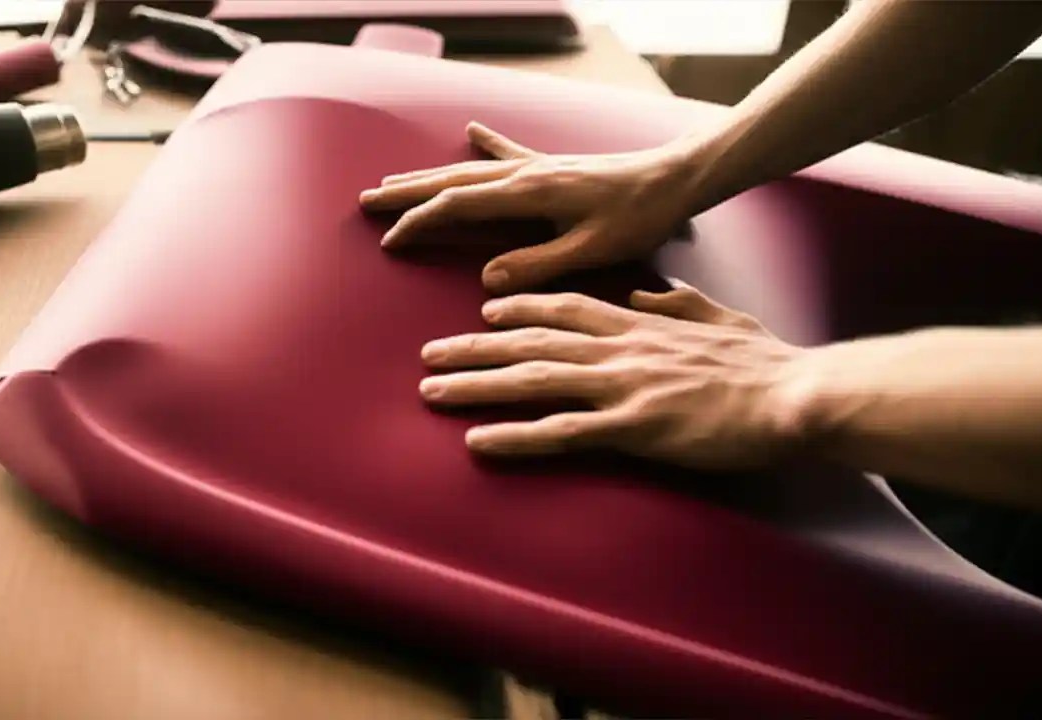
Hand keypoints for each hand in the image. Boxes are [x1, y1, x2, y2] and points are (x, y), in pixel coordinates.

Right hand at [360, 122, 705, 294]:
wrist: (676, 178)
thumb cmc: (639, 217)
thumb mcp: (591, 250)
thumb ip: (538, 265)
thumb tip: (487, 280)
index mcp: (529, 194)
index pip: (458, 207)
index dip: (420, 224)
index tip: (389, 242)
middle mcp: (526, 173)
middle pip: (452, 181)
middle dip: (407, 194)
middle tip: (366, 203)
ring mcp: (538, 166)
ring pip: (470, 169)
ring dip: (430, 175)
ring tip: (395, 180)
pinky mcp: (554, 166)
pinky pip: (509, 154)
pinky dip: (486, 146)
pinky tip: (472, 131)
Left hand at [418, 284, 809, 470]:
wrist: (794, 394)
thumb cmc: (763, 361)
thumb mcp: (718, 316)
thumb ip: (677, 303)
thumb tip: (647, 294)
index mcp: (637, 323)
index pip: (563, 308)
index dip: (517, 308)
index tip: (483, 310)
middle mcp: (618, 348)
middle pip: (529, 344)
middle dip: (473, 347)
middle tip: (428, 354)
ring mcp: (621, 387)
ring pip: (531, 382)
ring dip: (476, 386)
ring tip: (431, 392)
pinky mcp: (632, 428)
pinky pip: (561, 433)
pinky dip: (515, 437)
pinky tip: (478, 441)